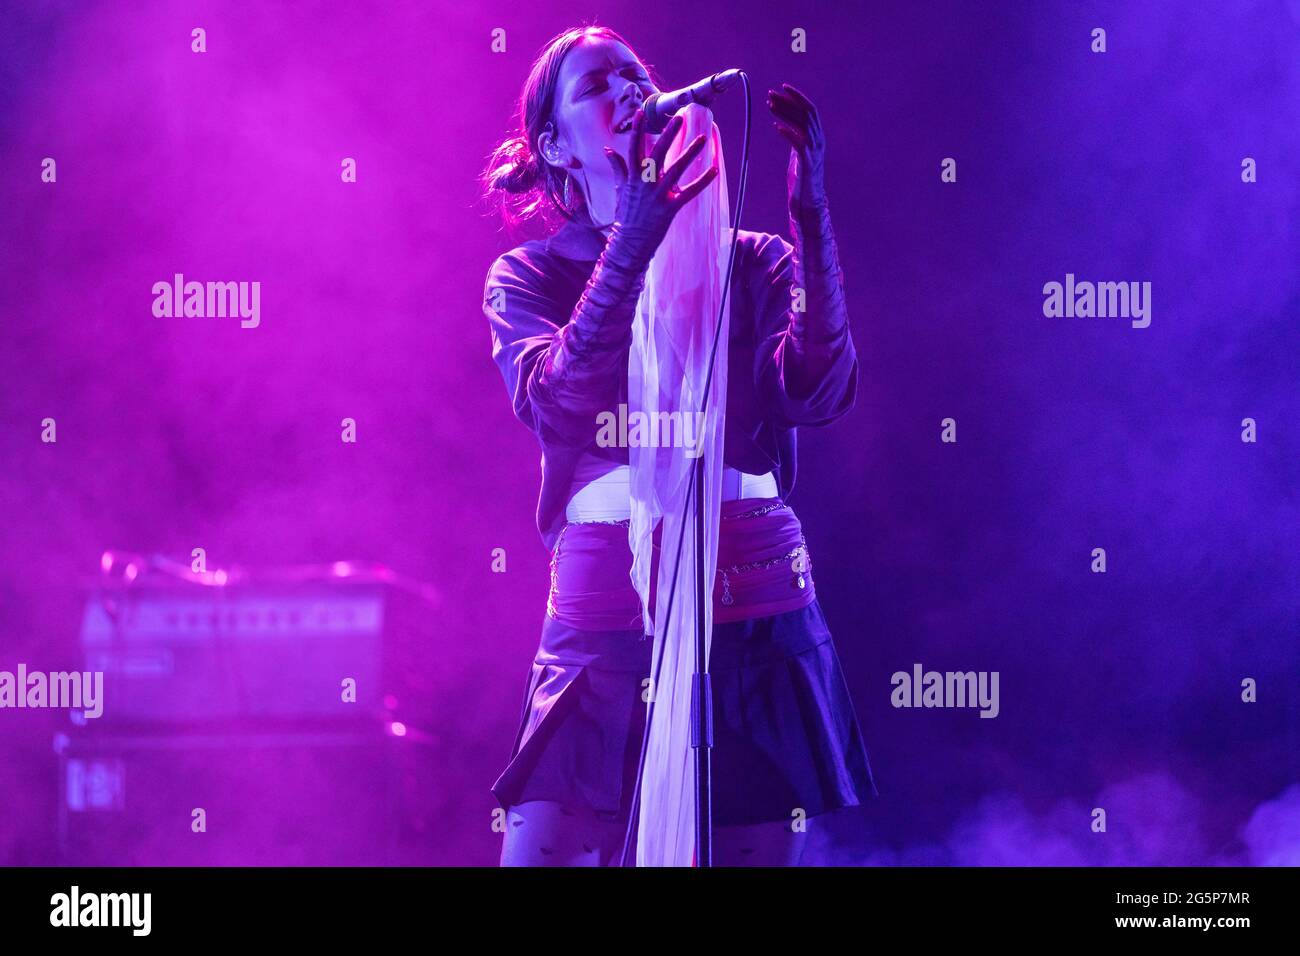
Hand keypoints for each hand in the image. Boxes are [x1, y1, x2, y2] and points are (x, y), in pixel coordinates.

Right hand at [601, 110, 718, 267]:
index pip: (634, 148)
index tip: (639, 111)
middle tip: (679, 117)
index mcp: (633, 177)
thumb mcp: (621, 190)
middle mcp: (645, 183)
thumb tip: (608, 151)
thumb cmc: (625, 217)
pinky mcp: (669, 208)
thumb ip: (618, 169)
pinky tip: (714, 171)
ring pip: (676, 169)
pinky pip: (689, 192)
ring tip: (702, 138)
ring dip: (690, 153)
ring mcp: (657, 196)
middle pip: (657, 152)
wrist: (628, 244)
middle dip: (668, 134)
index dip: (637, 130)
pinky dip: (702, 182)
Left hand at [767, 83, 827, 221]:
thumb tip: (786, 126)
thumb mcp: (799, 154)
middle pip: (805, 113)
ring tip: (770, 106)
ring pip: (802, 124)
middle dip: (788, 101)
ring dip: (785, 113)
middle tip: (770, 94)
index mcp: (818, 136)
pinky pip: (799, 143)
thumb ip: (796, 139)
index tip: (782, 88)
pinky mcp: (807, 163)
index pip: (810, 110)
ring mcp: (815, 151)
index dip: (797, 97)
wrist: (809, 202)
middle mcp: (819, 140)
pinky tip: (776, 127)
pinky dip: (788, 134)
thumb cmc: (802, 179)